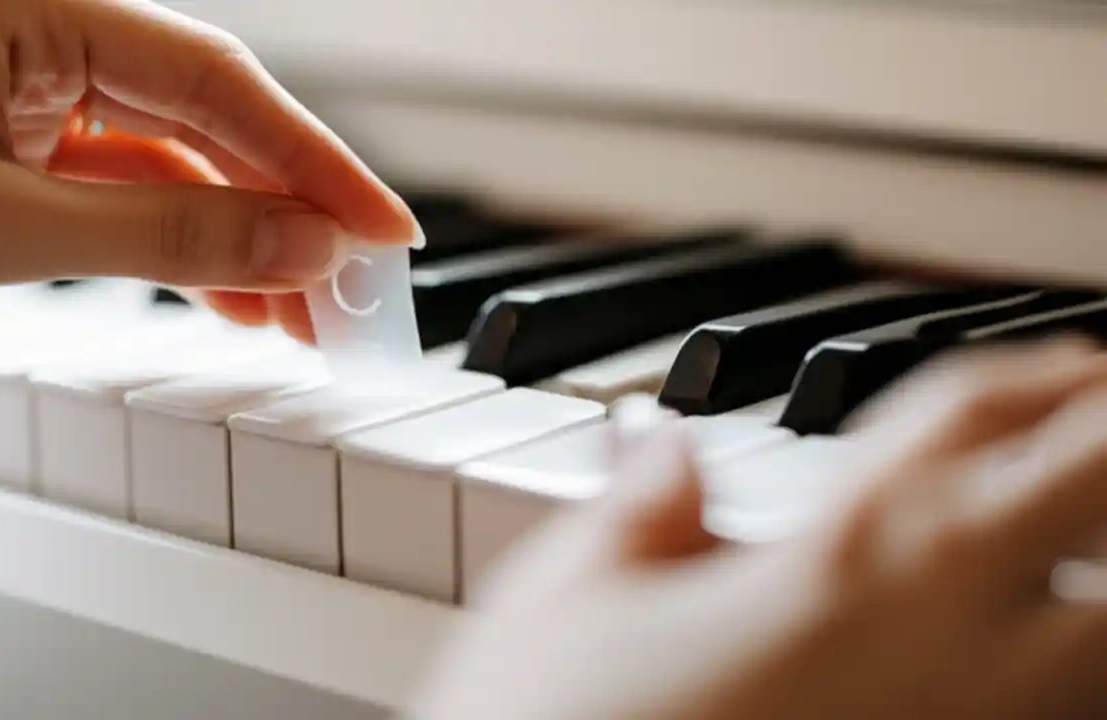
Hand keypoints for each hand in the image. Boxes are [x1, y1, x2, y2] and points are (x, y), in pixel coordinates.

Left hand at [0, 0, 417, 338]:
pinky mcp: (24, 151)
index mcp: (34, 3)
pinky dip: (185, 251)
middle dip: (289, 207)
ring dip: (246, 239)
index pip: (214, 80)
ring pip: (179, 165)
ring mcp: (35, 94)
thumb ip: (163, 239)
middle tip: (360, 285)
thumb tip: (302, 247)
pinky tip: (238, 297)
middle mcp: (44, 34)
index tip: (382, 230)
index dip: (312, 160)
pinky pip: (133, 196)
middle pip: (210, 120)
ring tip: (309, 313)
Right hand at [413, 340, 1106, 719]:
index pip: (968, 416)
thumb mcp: (564, 602)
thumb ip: (637, 511)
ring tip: (1096, 533)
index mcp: (832, 555)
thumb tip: (659, 441)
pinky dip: (1080, 673)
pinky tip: (1056, 660)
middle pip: (1091, 497)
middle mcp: (932, 635)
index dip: (1044, 370)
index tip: (1086, 355)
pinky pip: (1070, 715)